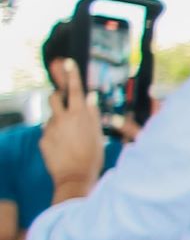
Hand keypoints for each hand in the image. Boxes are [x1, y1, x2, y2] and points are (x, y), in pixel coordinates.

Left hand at [40, 60, 105, 195]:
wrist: (75, 177)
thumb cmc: (92, 157)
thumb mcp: (97, 134)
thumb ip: (91, 113)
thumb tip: (90, 97)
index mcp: (79, 115)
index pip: (75, 89)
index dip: (72, 74)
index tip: (67, 62)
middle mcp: (62, 119)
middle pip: (54, 98)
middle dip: (58, 97)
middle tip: (64, 103)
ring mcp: (50, 129)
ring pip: (51, 116)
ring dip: (58, 120)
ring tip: (68, 135)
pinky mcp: (43, 140)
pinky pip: (48, 132)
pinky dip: (55, 136)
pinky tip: (63, 147)